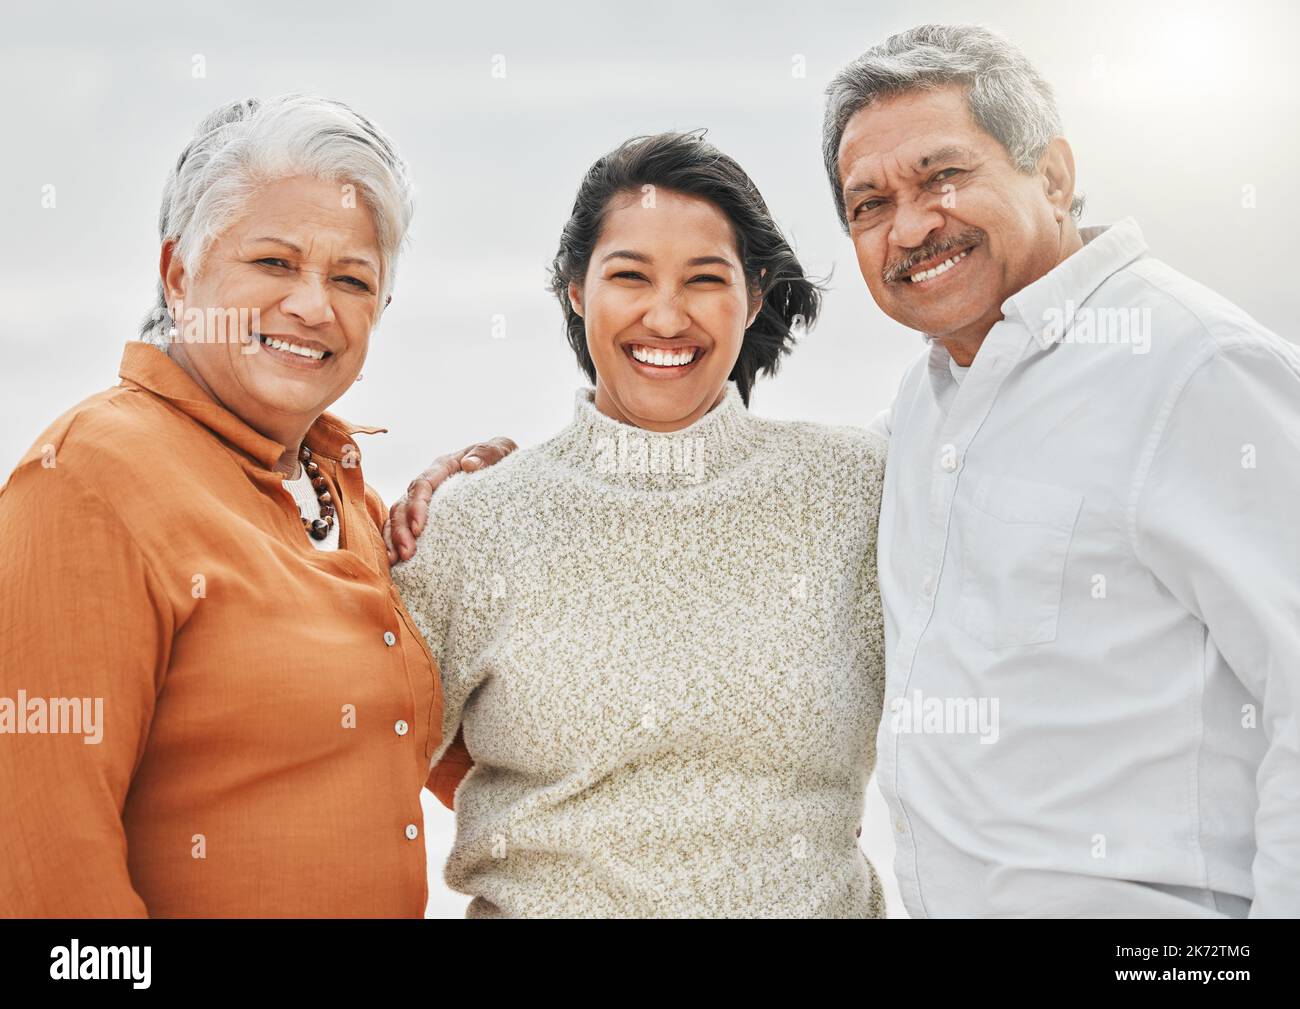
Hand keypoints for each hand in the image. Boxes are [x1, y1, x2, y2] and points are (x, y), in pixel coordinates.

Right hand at [384, 438, 517, 564]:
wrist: (509, 474)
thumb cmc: (504, 460)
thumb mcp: (502, 450)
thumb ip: (488, 453)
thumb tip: (469, 464)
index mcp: (444, 466)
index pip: (422, 484)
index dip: (417, 506)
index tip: (418, 528)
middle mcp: (429, 482)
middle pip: (404, 503)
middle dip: (401, 529)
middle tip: (407, 553)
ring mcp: (425, 500)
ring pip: (398, 516)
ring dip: (394, 538)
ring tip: (397, 560)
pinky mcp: (425, 515)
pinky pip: (402, 526)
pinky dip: (394, 542)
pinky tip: (395, 561)